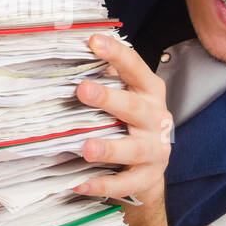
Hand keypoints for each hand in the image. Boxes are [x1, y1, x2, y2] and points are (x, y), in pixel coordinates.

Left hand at [72, 33, 173, 200]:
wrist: (149, 168)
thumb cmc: (130, 123)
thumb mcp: (125, 97)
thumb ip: (106, 79)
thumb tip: (70, 55)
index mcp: (149, 92)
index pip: (134, 67)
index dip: (115, 54)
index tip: (93, 41)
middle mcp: (155, 118)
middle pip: (133, 107)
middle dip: (108, 99)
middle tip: (82, 90)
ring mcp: (154, 150)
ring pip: (133, 149)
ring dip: (109, 148)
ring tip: (86, 148)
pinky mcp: (147, 177)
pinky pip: (125, 183)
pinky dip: (102, 185)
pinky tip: (80, 184)